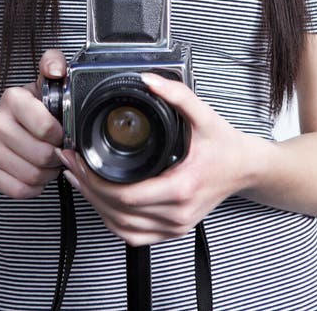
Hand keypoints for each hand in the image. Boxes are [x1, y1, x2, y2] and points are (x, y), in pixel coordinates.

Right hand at [0, 49, 65, 198]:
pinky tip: (36, 175)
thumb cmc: (28, 110)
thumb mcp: (42, 86)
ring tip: (49, 163)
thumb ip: (53, 66)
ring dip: (47, 174)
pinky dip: (33, 187)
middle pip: (41, 155)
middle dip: (57, 157)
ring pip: (32, 175)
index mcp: (12, 98)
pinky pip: (19, 190)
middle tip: (59, 151)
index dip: (61, 135)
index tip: (63, 133)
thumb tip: (56, 69)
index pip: (45, 126)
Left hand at [56, 72, 267, 245]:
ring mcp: (175, 225)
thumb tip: (149, 80)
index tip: (80, 158)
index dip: (96, 180)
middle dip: (88, 188)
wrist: (245, 168)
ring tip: (78, 180)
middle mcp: (178, 213)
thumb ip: (176, 95)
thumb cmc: (225, 145)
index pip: (127, 196)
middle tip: (70, 163)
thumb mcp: (203, 114)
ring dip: (95, 206)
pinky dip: (112, 221)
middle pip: (118, 212)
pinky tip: (99, 201)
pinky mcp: (173, 230)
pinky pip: (134, 236)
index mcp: (182, 187)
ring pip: (122, 228)